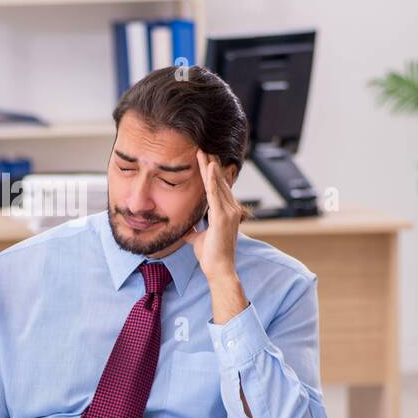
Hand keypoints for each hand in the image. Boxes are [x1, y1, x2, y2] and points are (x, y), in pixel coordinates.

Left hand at [183, 150, 249, 323]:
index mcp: (225, 212)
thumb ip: (193, 230)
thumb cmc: (211, 256)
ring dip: (210, 167)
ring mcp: (229, 212)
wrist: (219, 269)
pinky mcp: (223, 217)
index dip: (210, 173)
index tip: (205, 159)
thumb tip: (186, 226)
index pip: (216, 188)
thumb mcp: (198, 238)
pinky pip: (216, 194)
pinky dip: (212, 179)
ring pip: (217, 184)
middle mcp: (230, 209)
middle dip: (210, 164)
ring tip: (203, 151)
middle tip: (204, 147)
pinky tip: (208, 167)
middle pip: (219, 181)